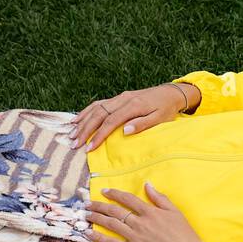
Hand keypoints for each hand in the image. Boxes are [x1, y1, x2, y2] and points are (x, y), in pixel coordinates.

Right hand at [68, 83, 197, 151]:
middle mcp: (123, 99)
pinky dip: (87, 111)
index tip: (89, 148)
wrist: (171, 93)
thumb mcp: (160, 119)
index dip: (98, 135)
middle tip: (74, 143)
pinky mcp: (119, 98)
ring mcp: (119, 97)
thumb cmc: (167, 109)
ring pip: (96, 107)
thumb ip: (143, 124)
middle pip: (99, 114)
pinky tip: (77, 119)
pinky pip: (99, 104)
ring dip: (83, 120)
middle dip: (85, 129)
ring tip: (71, 132)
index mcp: (133, 106)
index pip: (110, 122)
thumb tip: (125, 131)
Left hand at [86, 183, 228, 241]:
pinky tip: (89, 234)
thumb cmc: (185, 235)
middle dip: (99, 205)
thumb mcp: (175, 212)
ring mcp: (135, 237)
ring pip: (111, 224)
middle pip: (115, 211)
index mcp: (150, 211)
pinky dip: (99, 238)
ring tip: (86, 214)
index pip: (127, 199)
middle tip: (87, 203)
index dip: (114, 194)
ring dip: (96, 218)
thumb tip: (147, 184)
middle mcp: (140, 222)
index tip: (104, 191)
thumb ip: (160, 198)